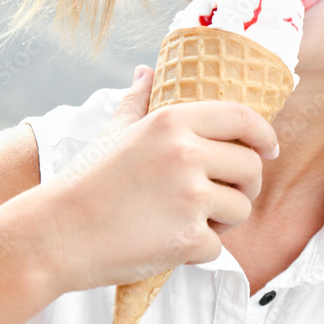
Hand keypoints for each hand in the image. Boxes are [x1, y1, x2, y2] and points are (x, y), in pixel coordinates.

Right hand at [34, 66, 278, 292]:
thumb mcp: (113, 132)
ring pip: (242, 209)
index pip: (242, 118)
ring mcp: (190, 197)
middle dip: (245, 186)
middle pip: (251, 167)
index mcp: (172, 122)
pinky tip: (169, 244)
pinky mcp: (188, 238)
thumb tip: (147, 71)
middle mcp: (186, 153)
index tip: (269, 150)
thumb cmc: (85, 182)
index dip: (264, 135)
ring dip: (224, 222)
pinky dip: (199, 252)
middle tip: (223, 198)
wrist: (54, 234)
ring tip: (191, 222)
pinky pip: (219, 247)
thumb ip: (138, 101)